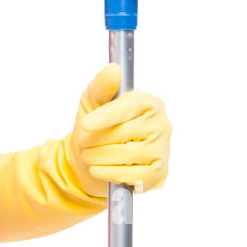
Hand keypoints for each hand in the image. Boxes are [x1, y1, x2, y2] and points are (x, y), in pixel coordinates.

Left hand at [67, 63, 170, 195]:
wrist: (93, 158)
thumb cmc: (96, 126)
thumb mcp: (92, 102)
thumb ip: (101, 86)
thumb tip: (114, 70)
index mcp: (149, 102)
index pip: (130, 106)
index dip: (106, 116)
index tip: (85, 124)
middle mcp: (162, 124)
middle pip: (125, 133)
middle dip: (97, 140)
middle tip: (83, 142)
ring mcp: (163, 150)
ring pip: (128, 155)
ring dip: (100, 157)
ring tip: (88, 155)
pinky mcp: (159, 173)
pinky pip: (134, 176)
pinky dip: (110, 174)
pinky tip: (98, 170)